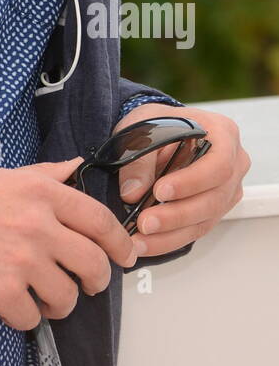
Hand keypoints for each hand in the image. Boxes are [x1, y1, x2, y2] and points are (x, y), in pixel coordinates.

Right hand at [0, 158, 138, 330]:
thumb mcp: (5, 176)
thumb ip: (46, 175)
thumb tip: (77, 167)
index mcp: (41, 193)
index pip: (99, 221)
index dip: (120, 243)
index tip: (125, 256)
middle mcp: (37, 225)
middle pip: (93, 265)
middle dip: (95, 281)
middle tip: (86, 285)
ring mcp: (21, 261)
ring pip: (65, 297)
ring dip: (58, 303)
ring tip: (41, 296)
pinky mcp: (1, 292)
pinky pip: (31, 318)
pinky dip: (23, 316)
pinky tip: (9, 302)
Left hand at [111, 103, 250, 257]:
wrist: (157, 130)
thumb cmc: (156, 123)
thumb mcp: (141, 129)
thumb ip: (139, 160)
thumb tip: (132, 193)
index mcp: (223, 134)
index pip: (218, 164)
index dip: (191, 181)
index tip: (160, 191)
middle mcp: (233, 163)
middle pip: (214, 198)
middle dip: (176, 215)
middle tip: (146, 222)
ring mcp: (226, 189)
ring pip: (205, 219)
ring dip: (171, 233)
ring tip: (141, 239)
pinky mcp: (213, 209)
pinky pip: (195, 229)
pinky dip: (169, 239)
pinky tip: (147, 243)